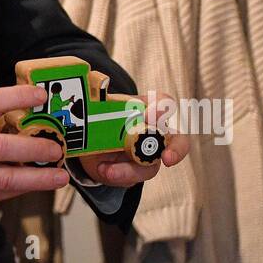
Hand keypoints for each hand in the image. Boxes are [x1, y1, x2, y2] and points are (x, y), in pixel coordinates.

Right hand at [0, 85, 68, 226]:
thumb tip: (21, 122)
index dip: (17, 96)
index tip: (40, 94)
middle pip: (4, 146)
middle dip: (35, 148)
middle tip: (57, 147)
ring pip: (7, 178)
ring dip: (38, 178)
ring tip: (60, 176)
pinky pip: (0, 194)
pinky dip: (22, 190)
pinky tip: (38, 186)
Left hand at [74, 91, 190, 185]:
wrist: (85, 140)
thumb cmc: (99, 116)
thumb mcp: (98, 106)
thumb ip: (102, 96)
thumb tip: (102, 83)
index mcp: (146, 109)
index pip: (163, 102)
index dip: (163, 106)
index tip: (152, 114)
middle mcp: (153, 133)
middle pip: (178, 141)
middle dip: (177, 150)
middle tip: (168, 158)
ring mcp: (146, 155)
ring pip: (150, 167)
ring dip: (130, 171)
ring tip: (107, 170)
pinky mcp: (133, 173)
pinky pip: (131, 179)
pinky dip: (116, 176)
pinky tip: (102, 169)